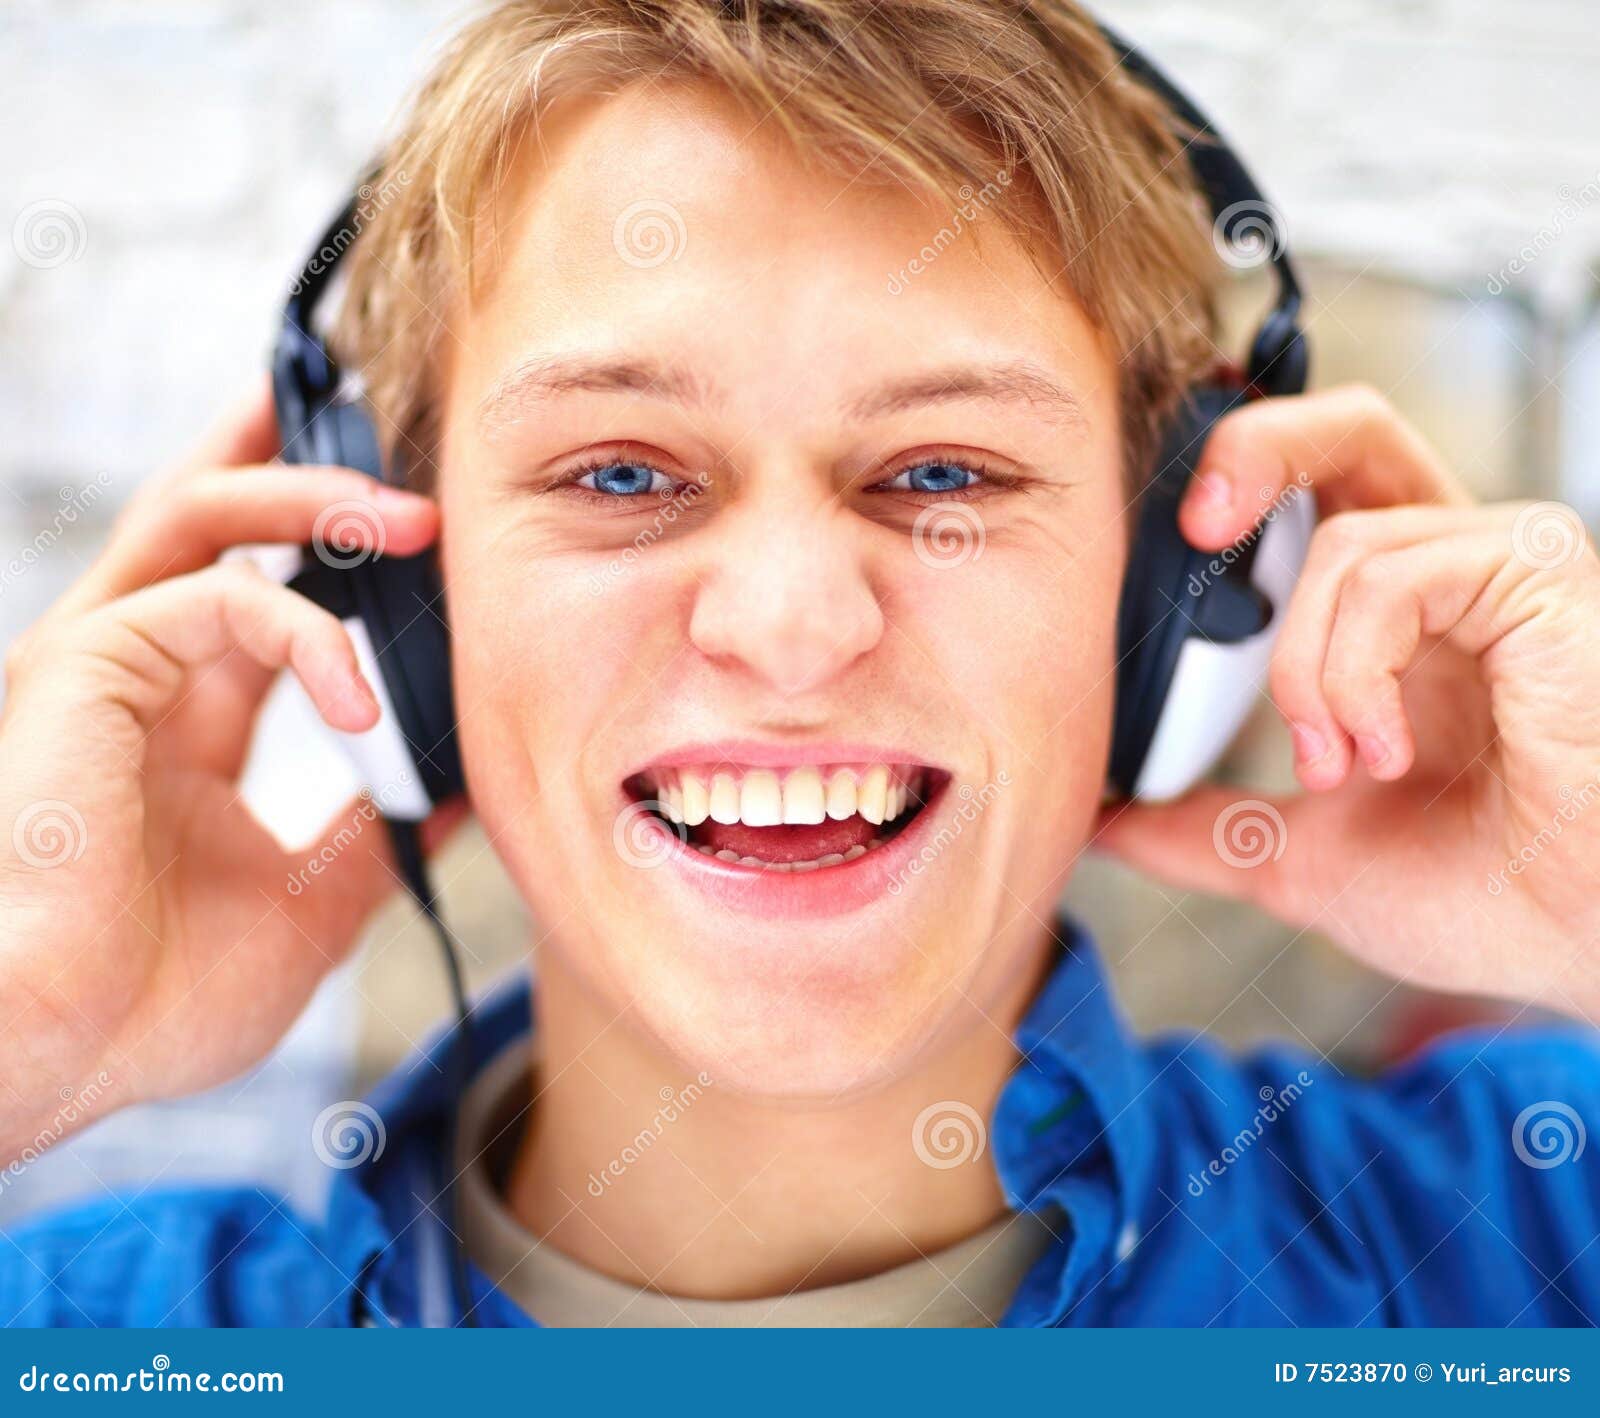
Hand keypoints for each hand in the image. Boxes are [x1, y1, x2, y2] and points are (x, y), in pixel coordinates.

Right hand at [0, 380, 458, 1158]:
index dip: (327, 555)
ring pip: (201, 516)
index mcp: (177, 723)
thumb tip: (461, 790)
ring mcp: (101, 662)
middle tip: (404, 469)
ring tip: (413, 518)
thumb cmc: (149, 1001)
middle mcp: (131, 675)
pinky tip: (364, 700)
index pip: (253, 596)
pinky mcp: (87, 665)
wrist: (53, 1053)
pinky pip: (218, 595)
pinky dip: (308, 634)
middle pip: (206, 519)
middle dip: (298, 469)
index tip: (415, 539)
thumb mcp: (307, 904)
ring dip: (312, 498)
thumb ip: (377, 834)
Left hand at [1095, 385, 1599, 1021]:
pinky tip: (1387, 753)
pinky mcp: (1540, 576)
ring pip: (1342, 546)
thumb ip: (1204, 829)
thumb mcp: (1300, 856)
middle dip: (1251, 450)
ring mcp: (1507, 564)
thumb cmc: (1484, 898)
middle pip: (1346, 431)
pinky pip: (1392, 579)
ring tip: (1342, 764)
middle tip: (1195, 528)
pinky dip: (1354, 675)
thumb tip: (1106, 823)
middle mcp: (1459, 569)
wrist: (1578, 943)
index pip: (1319, 486)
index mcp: (1407, 616)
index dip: (1239, 476)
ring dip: (1306, 673)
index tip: (1174, 538)